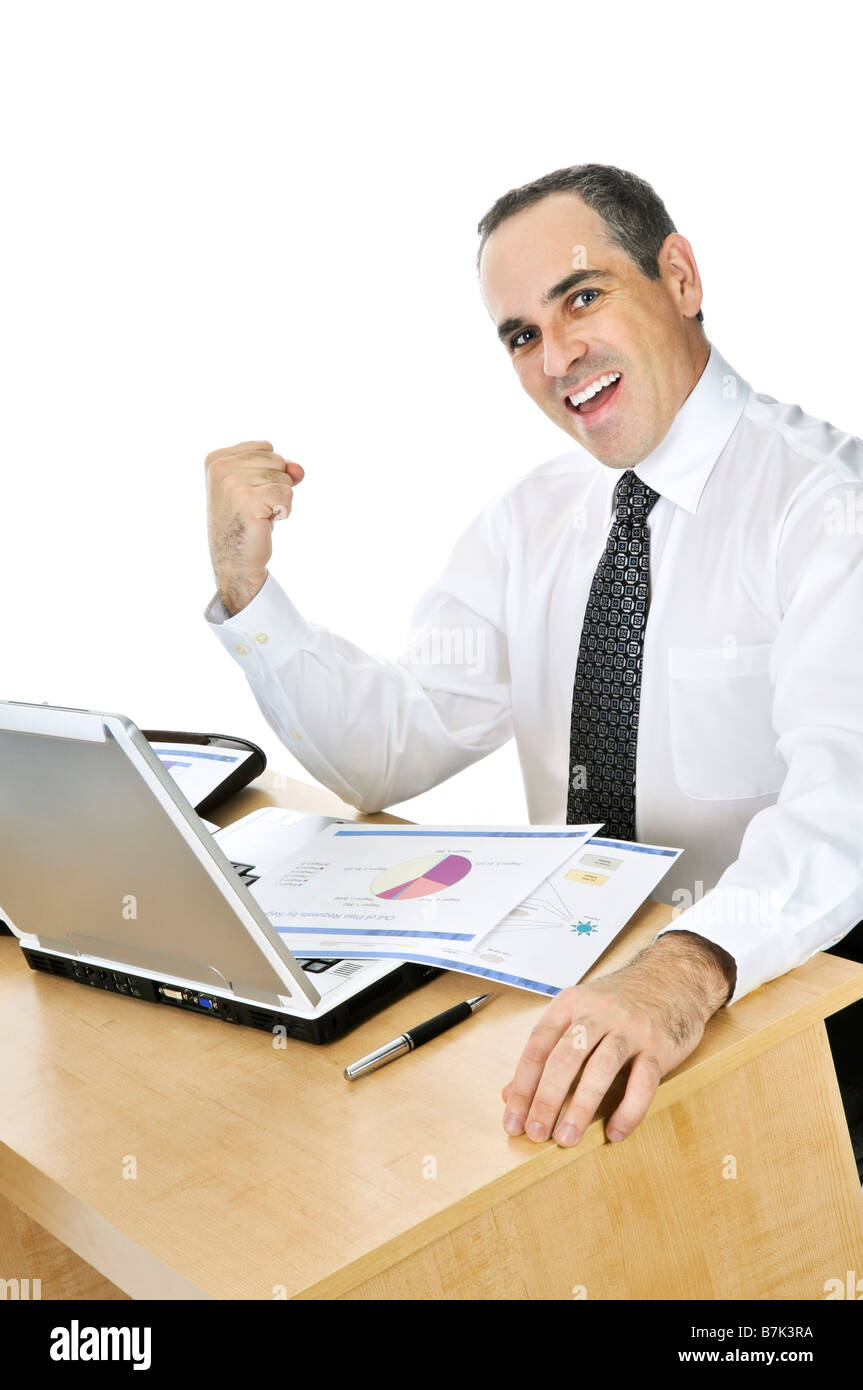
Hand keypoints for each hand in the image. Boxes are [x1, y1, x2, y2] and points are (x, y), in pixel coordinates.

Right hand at [205, 440, 304, 614]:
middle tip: (256, 507)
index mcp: (216, 460)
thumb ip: (281, 469)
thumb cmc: (246, 521)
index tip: (250, 494)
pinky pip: (286, 493)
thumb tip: (298, 469)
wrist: (235, 561)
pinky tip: (265, 522)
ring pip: (284, 477)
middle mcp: (220, 468)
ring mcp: (231, 484)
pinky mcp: (247, 501)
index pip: (266, 448)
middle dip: (275, 485)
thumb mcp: (260, 487)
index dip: (268, 472)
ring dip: (279, 500)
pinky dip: (284, 510)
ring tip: (259, 515)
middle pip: (277, 460)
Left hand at [501, 930, 734, 1146]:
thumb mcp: (579, 1012)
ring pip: (600, 1068)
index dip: (522, 1086)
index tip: (512, 1119)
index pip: (538, 1046)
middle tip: (536, 1133)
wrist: (675, 975)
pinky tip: (615, 1132)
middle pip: (564, 1058)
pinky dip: (628, 1111)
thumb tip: (510, 1093)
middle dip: (546, 1099)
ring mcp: (630, 1028)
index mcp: (571, 1004)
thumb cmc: (622, 1000)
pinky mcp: (659, 1045)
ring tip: (567, 1138)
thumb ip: (547, 1050)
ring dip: (581, 1107)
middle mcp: (598, 1013)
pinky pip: (643, 1082)